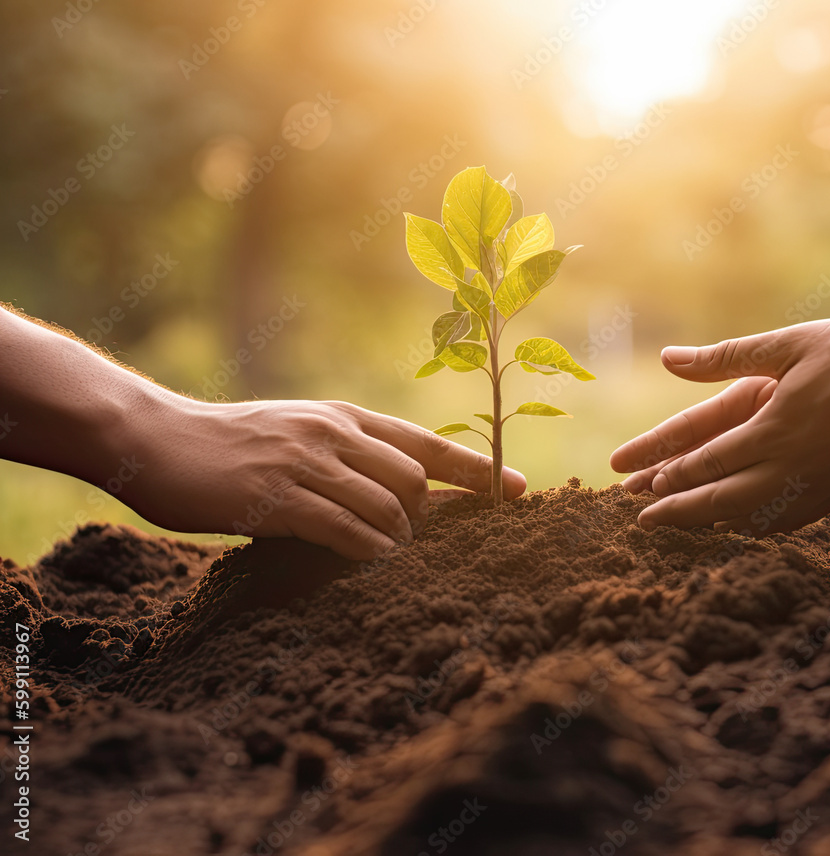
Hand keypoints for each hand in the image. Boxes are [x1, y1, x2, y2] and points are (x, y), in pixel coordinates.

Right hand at [117, 396, 525, 558]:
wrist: (161, 440)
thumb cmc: (235, 443)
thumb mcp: (300, 430)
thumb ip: (347, 451)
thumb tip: (399, 487)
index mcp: (345, 418)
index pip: (428, 441)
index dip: (477, 469)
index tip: (518, 490)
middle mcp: (334, 434)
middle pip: (417, 479)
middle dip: (426, 516)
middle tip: (409, 539)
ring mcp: (306, 464)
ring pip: (388, 505)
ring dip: (398, 540)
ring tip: (388, 556)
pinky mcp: (277, 499)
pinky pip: (344, 530)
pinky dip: (367, 552)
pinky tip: (368, 562)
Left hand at [611, 310, 829, 535]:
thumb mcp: (787, 344)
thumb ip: (724, 356)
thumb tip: (668, 357)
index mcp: (774, 431)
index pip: (709, 463)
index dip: (674, 477)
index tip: (644, 488)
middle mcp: (794, 467)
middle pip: (723, 502)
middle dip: (680, 514)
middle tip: (645, 524)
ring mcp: (821, 487)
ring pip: (756, 519)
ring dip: (714, 525)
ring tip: (685, 529)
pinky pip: (790, 521)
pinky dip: (756, 526)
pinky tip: (744, 524)